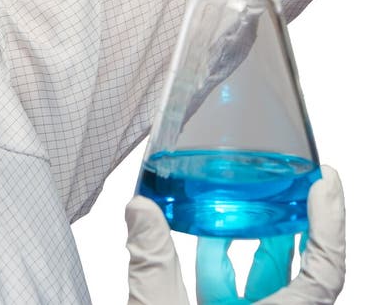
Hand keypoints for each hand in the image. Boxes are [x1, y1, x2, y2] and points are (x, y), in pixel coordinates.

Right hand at [125, 165, 344, 304]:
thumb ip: (153, 262)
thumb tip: (140, 208)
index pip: (324, 271)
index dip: (330, 225)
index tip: (326, 182)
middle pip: (302, 269)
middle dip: (293, 219)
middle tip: (291, 177)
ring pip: (269, 281)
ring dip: (254, 237)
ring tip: (242, 193)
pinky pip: (240, 293)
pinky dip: (225, 262)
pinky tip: (205, 234)